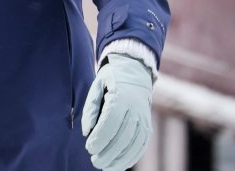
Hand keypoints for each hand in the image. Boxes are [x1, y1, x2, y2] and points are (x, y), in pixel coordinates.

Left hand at [82, 54, 153, 169]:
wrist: (135, 73)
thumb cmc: (110, 80)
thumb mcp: (96, 86)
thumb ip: (90, 108)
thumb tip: (86, 132)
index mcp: (121, 98)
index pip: (111, 122)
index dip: (100, 138)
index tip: (89, 148)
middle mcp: (136, 110)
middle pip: (123, 137)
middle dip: (109, 152)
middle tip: (95, 161)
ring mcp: (144, 119)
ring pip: (134, 144)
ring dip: (121, 159)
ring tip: (106, 167)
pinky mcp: (148, 127)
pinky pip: (142, 145)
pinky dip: (132, 157)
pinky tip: (121, 165)